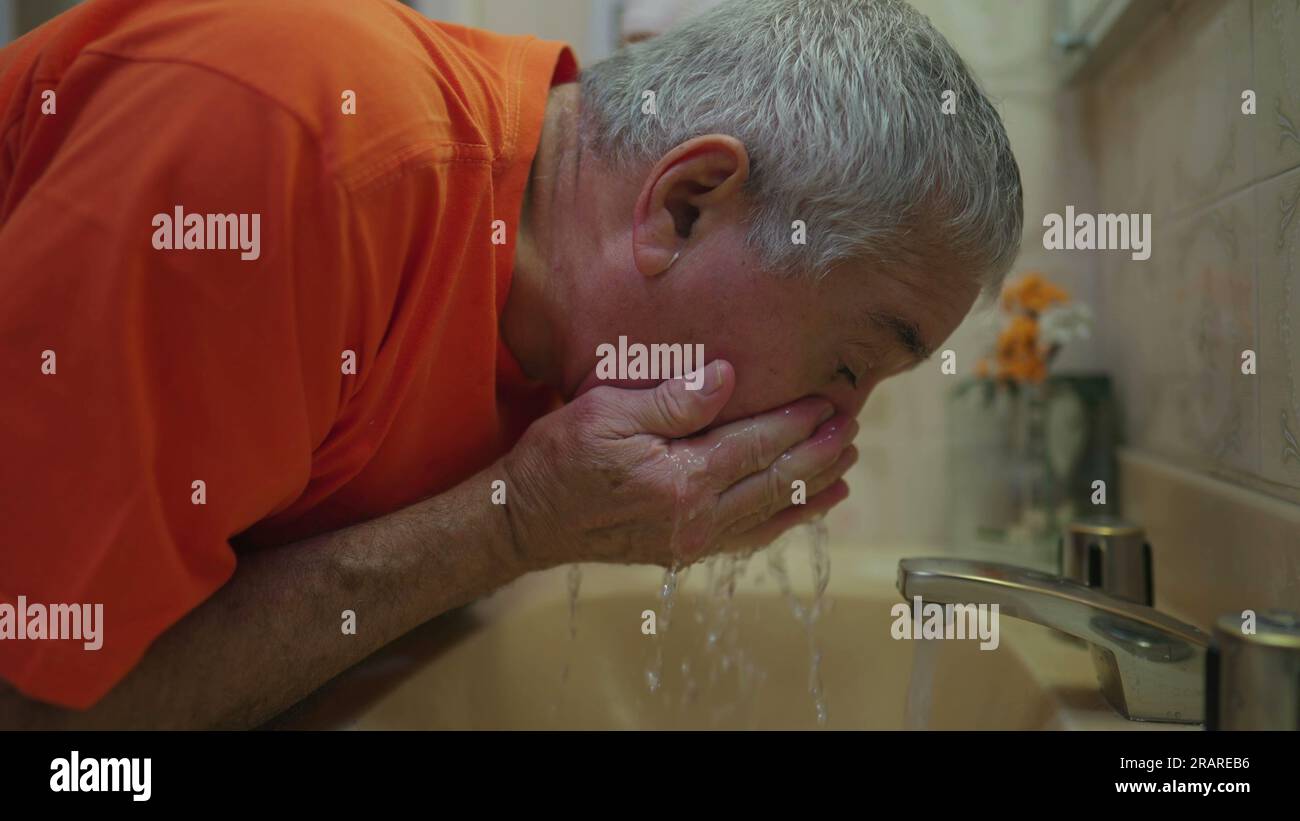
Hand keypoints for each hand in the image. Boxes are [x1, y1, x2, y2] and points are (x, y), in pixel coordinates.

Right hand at [501, 360, 856, 568]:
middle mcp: (696, 517)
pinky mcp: (683, 550)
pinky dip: (783, 521)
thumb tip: (728, 378)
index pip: (756, 444)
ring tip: (846, 466)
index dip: (796, 422)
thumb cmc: (558, 460)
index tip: (828, 401)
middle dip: (818, 452)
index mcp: (681, 479)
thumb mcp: (607, 412)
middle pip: (775, 481)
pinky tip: (806, 509)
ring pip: (769, 511)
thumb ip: (673, 399)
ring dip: (812, 487)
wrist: (524, 520)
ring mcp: (692, 540)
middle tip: (852, 427)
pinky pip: (748, 536)